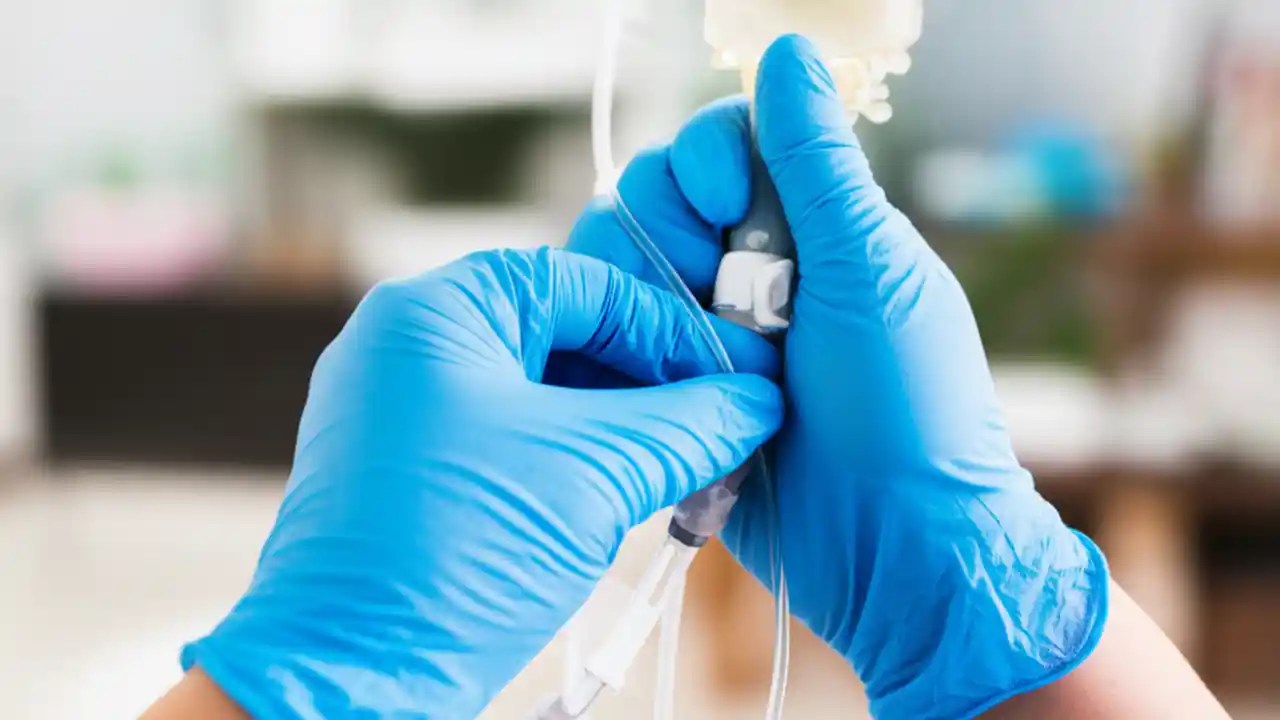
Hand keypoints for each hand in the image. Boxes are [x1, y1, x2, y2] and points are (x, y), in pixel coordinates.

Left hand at [179, 248, 782, 718]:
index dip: (670, 328)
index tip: (734, 372)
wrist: (344, 678)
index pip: (585, 285)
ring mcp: (404, 406)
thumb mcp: (592, 477)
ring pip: (541, 389)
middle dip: (649, 378)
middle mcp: (411, 343)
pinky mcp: (412, 465)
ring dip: (619, 422)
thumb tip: (755, 402)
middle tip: (720, 417)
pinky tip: (631, 485)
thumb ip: (686, 425)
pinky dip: (577, 453)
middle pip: (563, 332)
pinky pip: (513, 435)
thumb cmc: (446, 558)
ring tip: (688, 459)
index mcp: (437, 311)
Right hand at [567, 36, 1108, 719]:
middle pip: (655, 199)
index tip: (724, 215)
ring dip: (644, 305)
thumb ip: (817, 162)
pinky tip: (652, 382)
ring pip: (618, 267)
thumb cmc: (908, 410)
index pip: (721, 145)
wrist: (897, 552)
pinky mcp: (670, 391)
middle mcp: (751, 269)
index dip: (704, 166)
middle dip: (672, 241)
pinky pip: (610, 342)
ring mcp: (706, 333)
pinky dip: (616, 350)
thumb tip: (788, 51)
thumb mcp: (870, 271)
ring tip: (704, 363)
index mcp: (809, 226)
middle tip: (726, 306)